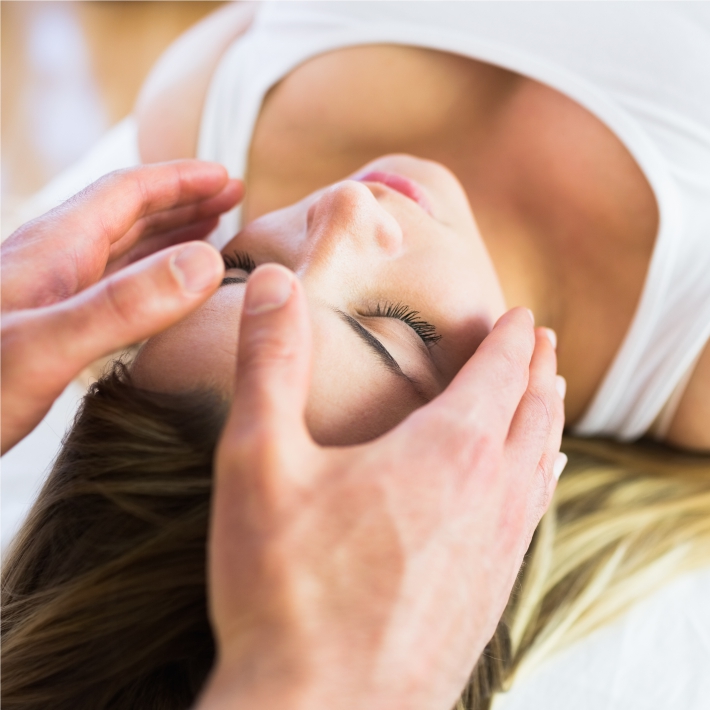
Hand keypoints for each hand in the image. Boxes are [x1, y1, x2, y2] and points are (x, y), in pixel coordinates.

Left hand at [1, 161, 241, 452]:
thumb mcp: (45, 349)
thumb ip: (125, 305)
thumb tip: (205, 262)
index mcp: (53, 251)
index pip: (127, 194)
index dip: (181, 182)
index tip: (226, 178)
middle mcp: (49, 263)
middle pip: (124, 213)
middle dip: (180, 201)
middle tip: (229, 200)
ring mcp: (43, 294)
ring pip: (116, 247)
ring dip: (164, 235)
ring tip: (206, 234)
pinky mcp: (41, 326)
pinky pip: (106, 284)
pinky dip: (144, 274)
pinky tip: (157, 290)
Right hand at [200, 265, 565, 709]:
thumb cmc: (287, 589)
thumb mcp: (260, 462)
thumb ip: (270, 364)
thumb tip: (274, 283)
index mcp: (448, 450)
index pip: (499, 371)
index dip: (509, 337)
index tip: (517, 314)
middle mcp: (491, 493)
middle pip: (532, 410)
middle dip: (536, 367)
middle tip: (538, 341)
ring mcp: (499, 548)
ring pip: (541, 460)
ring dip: (545, 416)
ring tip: (546, 395)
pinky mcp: (491, 592)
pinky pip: (531, 512)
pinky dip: (539, 474)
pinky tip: (533, 480)